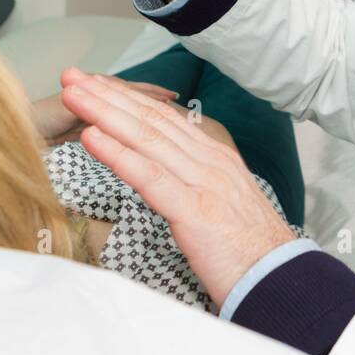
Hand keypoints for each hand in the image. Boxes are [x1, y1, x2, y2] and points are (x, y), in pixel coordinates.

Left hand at [59, 68, 296, 304]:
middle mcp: (210, 161)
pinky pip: (150, 176)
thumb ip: (198, 182)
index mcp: (215, 158)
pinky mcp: (195, 210)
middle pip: (151, 119)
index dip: (127, 98)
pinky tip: (91, 137)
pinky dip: (117, 154)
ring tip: (74, 96)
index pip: (164, 118)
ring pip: (146, 139)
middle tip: (73, 77)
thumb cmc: (249, 250)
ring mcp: (203, 182)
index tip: (95, 84)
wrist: (281, 277)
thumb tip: (170, 173)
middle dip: (108, 95)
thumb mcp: (224, 204)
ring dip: (104, 113)